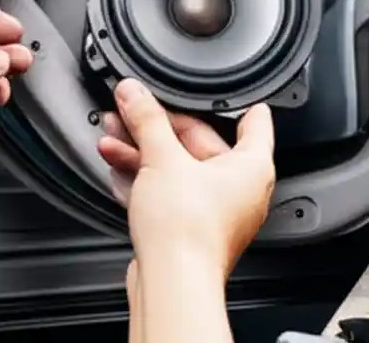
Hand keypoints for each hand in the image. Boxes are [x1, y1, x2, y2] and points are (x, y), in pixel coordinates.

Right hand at [97, 79, 274, 280]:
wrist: (171, 281)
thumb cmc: (188, 229)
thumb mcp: (162, 157)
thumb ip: (146, 119)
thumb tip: (134, 93)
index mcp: (252, 167)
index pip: (254, 122)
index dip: (234, 101)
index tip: (220, 88)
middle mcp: (240, 190)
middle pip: (201, 143)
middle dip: (161, 126)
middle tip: (133, 109)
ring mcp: (214, 212)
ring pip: (179, 169)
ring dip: (145, 150)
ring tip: (114, 135)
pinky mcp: (189, 229)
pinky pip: (168, 194)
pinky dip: (146, 179)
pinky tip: (118, 167)